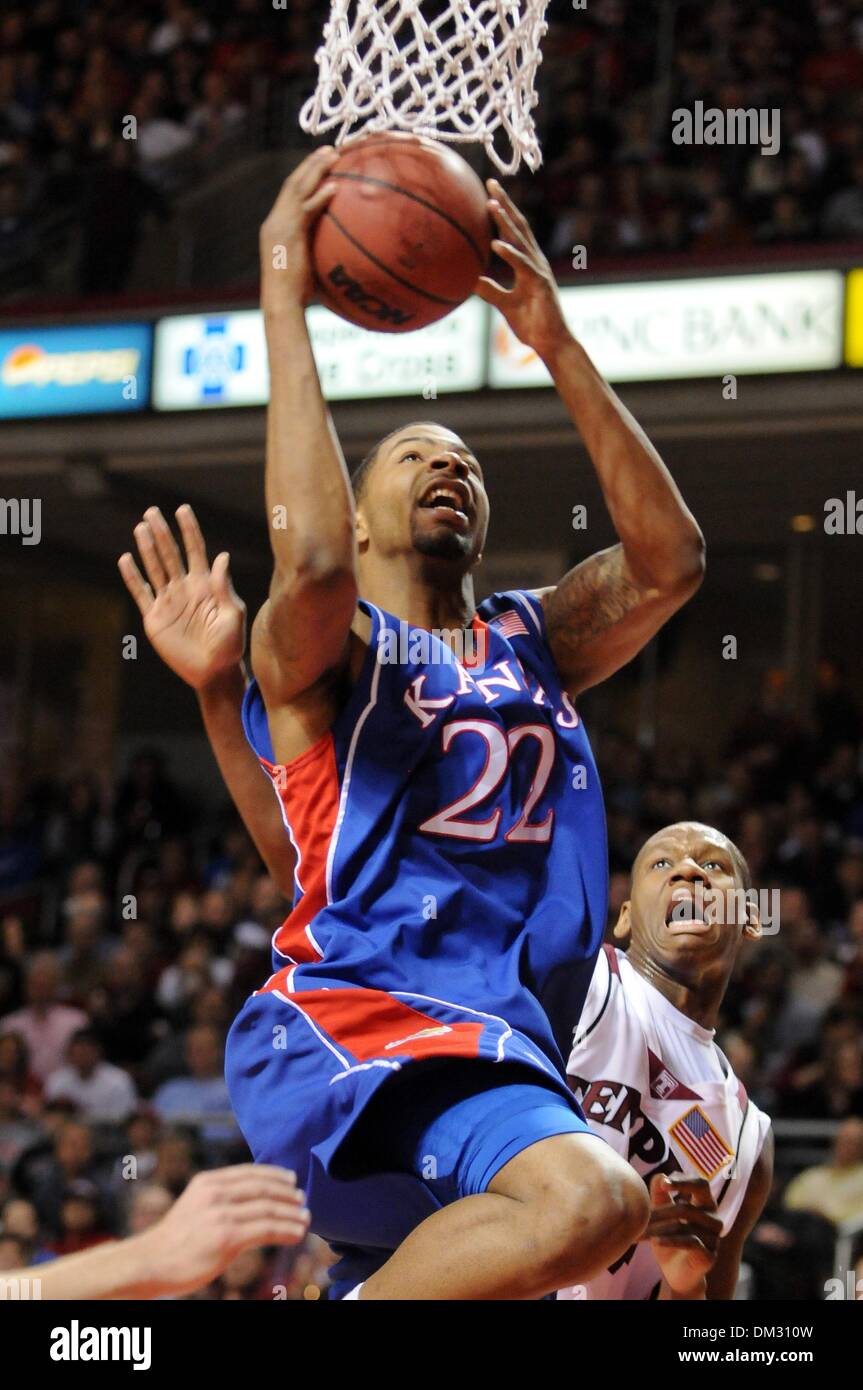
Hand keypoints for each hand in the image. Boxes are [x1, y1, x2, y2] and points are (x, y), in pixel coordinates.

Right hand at [118, 504, 245, 690]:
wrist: (212, 672)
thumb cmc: (230, 646)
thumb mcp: (233, 615)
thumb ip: (225, 587)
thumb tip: (221, 556)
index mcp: (206, 585)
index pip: (195, 550)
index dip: (189, 530)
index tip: (182, 509)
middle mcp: (185, 588)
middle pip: (171, 554)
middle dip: (162, 533)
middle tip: (151, 511)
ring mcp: (169, 601)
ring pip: (155, 568)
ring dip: (147, 548)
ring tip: (140, 528)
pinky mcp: (155, 617)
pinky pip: (141, 593)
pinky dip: (132, 577)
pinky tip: (125, 560)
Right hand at [137, 1164, 309, 1295]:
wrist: (150, 1262)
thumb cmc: (175, 1239)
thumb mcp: (195, 1204)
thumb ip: (220, 1197)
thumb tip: (253, 1199)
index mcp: (208, 1181)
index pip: (250, 1172)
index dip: (275, 1175)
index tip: (291, 1180)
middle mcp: (215, 1193)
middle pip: (263, 1187)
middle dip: (287, 1193)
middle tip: (302, 1200)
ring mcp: (221, 1214)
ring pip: (268, 1208)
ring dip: (291, 1214)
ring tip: (305, 1219)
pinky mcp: (226, 1237)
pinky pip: (266, 1230)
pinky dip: (286, 1230)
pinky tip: (296, 1234)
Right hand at [259, 145, 339, 310]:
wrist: (281, 304)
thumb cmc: (295, 295)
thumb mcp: (307, 267)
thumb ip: (318, 251)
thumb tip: (340, 251)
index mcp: (276, 227)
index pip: (290, 194)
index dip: (305, 176)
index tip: (321, 163)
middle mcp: (274, 221)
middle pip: (292, 183)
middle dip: (310, 164)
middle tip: (329, 150)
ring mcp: (279, 225)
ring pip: (297, 188)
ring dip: (315, 169)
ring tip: (333, 156)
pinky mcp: (287, 234)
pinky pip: (306, 209)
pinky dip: (320, 196)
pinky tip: (336, 186)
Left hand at [474, 178, 569, 357]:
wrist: (551, 343)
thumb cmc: (531, 325)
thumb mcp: (504, 305)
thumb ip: (490, 290)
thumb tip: (469, 280)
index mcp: (527, 263)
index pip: (514, 232)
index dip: (503, 212)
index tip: (488, 193)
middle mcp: (535, 261)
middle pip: (519, 226)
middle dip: (506, 204)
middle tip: (490, 184)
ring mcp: (539, 271)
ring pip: (521, 241)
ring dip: (506, 222)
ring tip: (491, 205)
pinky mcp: (540, 284)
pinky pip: (522, 266)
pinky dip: (509, 253)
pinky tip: (495, 244)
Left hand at [645, 1174, 722, 1296]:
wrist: (675, 1273)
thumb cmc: (669, 1237)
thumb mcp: (662, 1213)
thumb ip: (661, 1194)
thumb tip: (661, 1176)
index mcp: (705, 1203)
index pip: (700, 1183)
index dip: (682, 1181)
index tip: (662, 1184)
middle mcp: (713, 1217)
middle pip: (694, 1201)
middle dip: (668, 1203)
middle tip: (649, 1205)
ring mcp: (714, 1237)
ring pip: (685, 1224)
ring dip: (659, 1227)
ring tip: (640, 1232)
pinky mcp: (710, 1254)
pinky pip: (690, 1242)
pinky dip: (670, 1240)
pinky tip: (655, 1241)